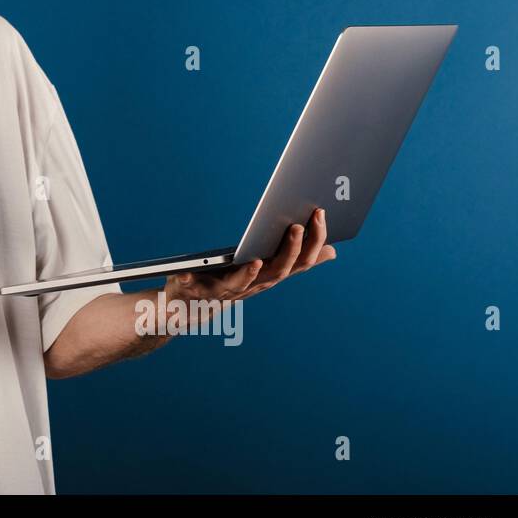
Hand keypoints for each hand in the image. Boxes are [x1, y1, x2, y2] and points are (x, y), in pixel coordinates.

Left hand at [165, 207, 336, 303]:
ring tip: (256, 260)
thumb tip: (332, 251)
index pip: (300, 261)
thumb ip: (294, 257)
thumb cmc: (233, 279)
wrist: (194, 305)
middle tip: (297, 226)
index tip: (320, 213)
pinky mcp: (196, 289)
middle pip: (277, 271)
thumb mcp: (266, 266)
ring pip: (242, 284)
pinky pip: (193, 286)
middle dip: (289, 250)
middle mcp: (253, 285)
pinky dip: (191, 280)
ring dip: (250, 274)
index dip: (313, 240)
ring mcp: (225, 290)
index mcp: (270, 275)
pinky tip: (186, 273)